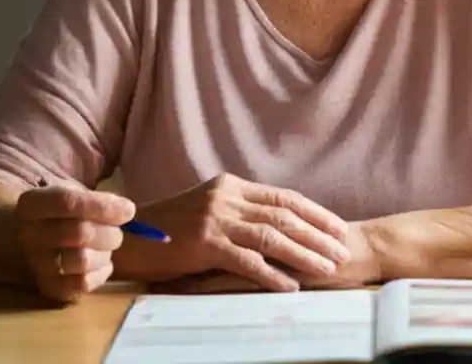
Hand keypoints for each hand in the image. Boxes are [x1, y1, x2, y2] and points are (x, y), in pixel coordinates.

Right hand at [15, 183, 135, 302]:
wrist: (46, 236)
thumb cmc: (66, 212)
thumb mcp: (77, 192)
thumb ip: (100, 198)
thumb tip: (126, 210)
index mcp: (31, 204)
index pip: (67, 202)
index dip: (103, 207)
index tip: (129, 210)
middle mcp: (28, 235)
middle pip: (79, 233)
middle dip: (109, 233)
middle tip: (116, 231)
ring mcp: (36, 264)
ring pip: (82, 261)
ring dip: (105, 253)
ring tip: (106, 246)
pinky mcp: (49, 288)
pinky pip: (84, 284)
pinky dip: (101, 272)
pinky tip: (101, 262)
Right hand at [111, 173, 351, 291]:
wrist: (129, 239)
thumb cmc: (171, 230)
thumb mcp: (209, 210)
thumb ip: (240, 212)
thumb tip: (280, 226)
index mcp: (230, 186)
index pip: (283, 197)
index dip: (315, 213)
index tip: (338, 228)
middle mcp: (225, 198)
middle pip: (283, 215)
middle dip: (318, 234)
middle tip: (342, 251)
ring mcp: (214, 220)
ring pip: (271, 237)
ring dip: (303, 254)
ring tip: (328, 268)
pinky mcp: (204, 244)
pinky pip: (246, 261)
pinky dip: (271, 275)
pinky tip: (291, 286)